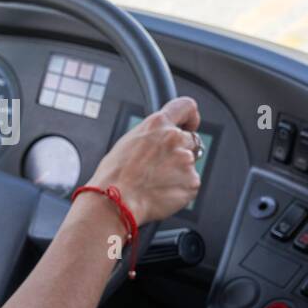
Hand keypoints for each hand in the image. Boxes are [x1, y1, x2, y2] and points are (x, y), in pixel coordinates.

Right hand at [87, 96, 202, 222]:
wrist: (116, 201)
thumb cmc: (115, 175)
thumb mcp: (129, 142)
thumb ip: (152, 136)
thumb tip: (159, 140)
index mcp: (158, 124)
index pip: (186, 106)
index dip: (191, 117)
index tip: (190, 125)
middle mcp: (175, 138)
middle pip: (190, 140)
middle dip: (180, 152)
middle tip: (161, 166)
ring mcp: (186, 161)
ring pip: (188, 165)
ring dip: (178, 173)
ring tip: (155, 183)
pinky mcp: (192, 182)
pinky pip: (190, 185)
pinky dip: (179, 190)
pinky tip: (161, 193)